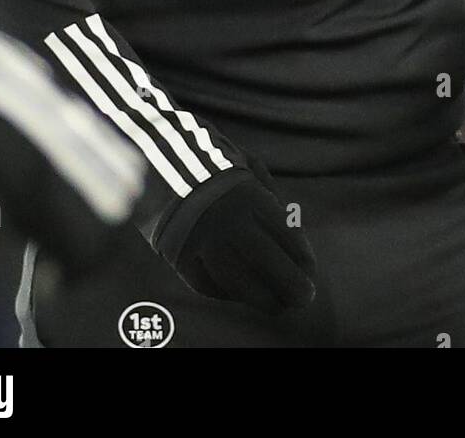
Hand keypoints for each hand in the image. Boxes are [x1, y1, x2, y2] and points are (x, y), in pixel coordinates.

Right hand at [154, 167, 316, 314]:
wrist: (154, 159)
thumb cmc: (210, 162)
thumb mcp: (245, 166)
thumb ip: (270, 197)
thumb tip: (294, 238)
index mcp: (249, 195)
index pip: (286, 236)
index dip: (302, 258)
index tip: (310, 270)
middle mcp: (227, 221)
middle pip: (268, 262)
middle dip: (291, 284)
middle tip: (304, 297)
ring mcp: (202, 241)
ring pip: (239, 282)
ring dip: (262, 297)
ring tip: (278, 305)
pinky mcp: (179, 257)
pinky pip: (208, 285)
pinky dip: (227, 292)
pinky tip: (241, 294)